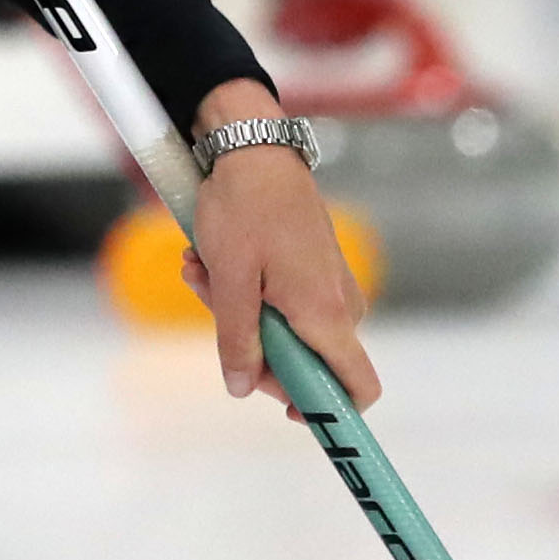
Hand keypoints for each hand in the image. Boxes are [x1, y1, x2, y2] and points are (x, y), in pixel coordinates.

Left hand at [182, 80, 381, 416]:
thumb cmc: (243, 209)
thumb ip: (238, 340)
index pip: (359, 387)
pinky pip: (279, 299)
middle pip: (303, 362)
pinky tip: (209, 260)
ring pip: (281, 327)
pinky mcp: (311, 268)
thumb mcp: (230, 280)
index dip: (329, 411)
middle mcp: (338, 305)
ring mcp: (327, 285)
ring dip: (235, 309)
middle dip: (248, 344)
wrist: (254, 148)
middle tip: (209, 302)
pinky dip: (244, 288)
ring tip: (200, 269)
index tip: (287, 410)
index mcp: (326, 315)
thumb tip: (242, 388)